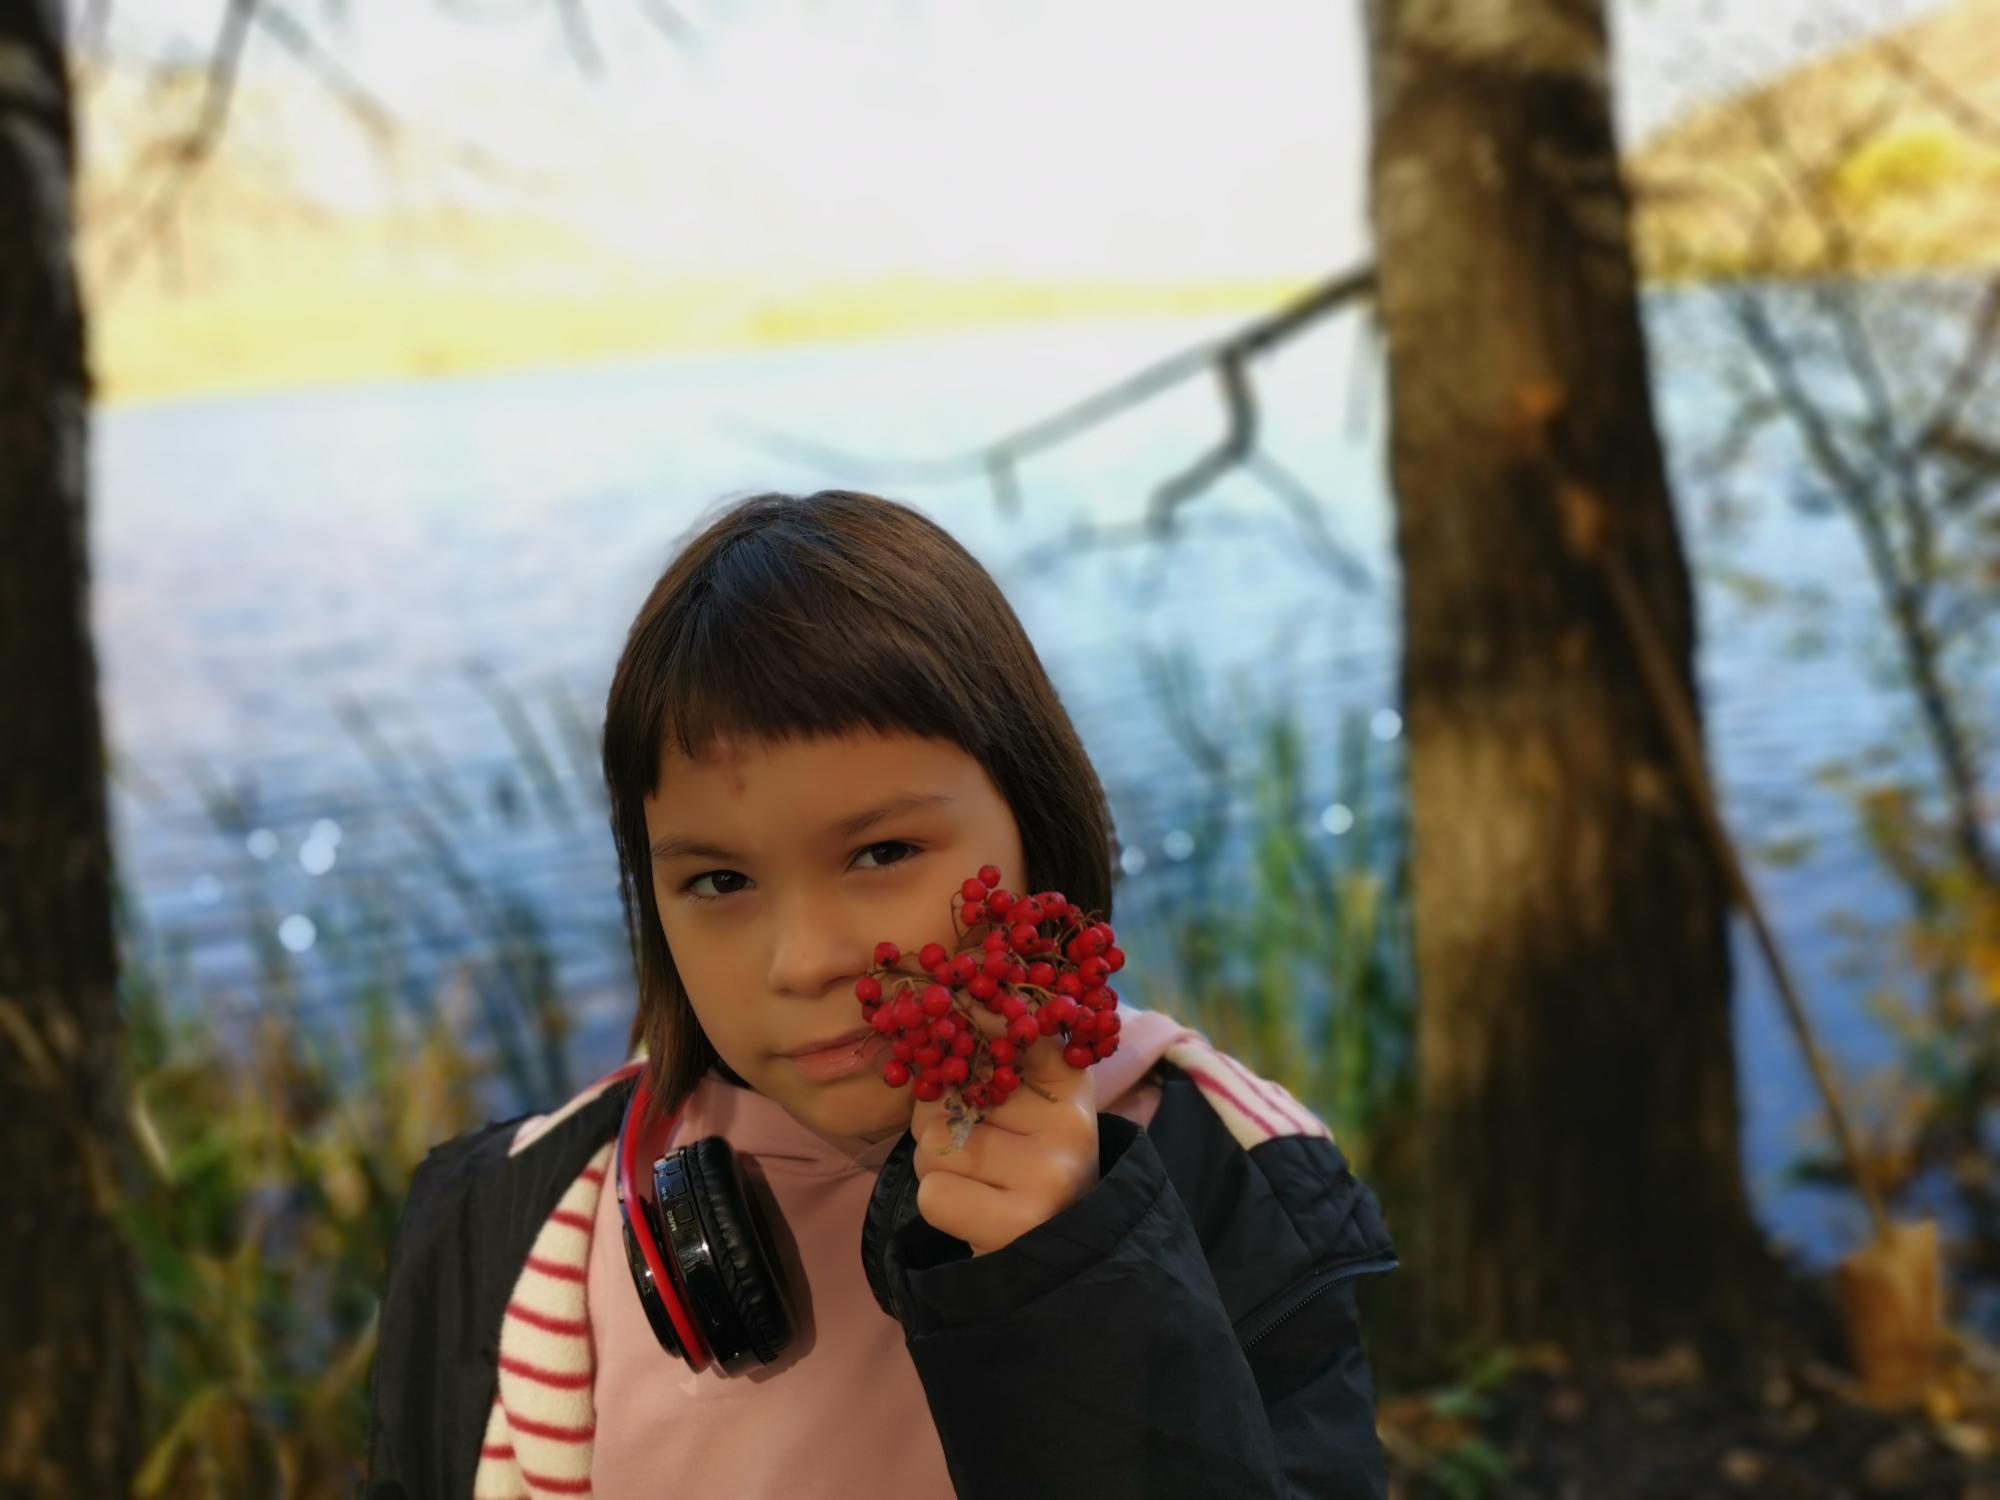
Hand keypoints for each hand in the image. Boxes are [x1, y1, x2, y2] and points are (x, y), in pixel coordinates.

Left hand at [908, 1005, 1099, 1256]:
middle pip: (951, 1093)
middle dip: (938, 1123)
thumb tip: (934, 1015)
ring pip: (934, 1145)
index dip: (972, 1016)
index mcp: (1069, 1083)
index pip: (1012, 1026)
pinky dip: (940, 1202)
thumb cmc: (1023, 1169)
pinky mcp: (1019, 1221)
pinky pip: (933, 1193)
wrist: (1057, 1253)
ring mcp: (1048, 1173)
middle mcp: (1069, 1123)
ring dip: (936, 1167)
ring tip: (975, 1183)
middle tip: (973, 1150)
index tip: (952, 1005)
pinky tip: (974, 1210)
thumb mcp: (1022, 1108)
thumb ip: (987, 1064)